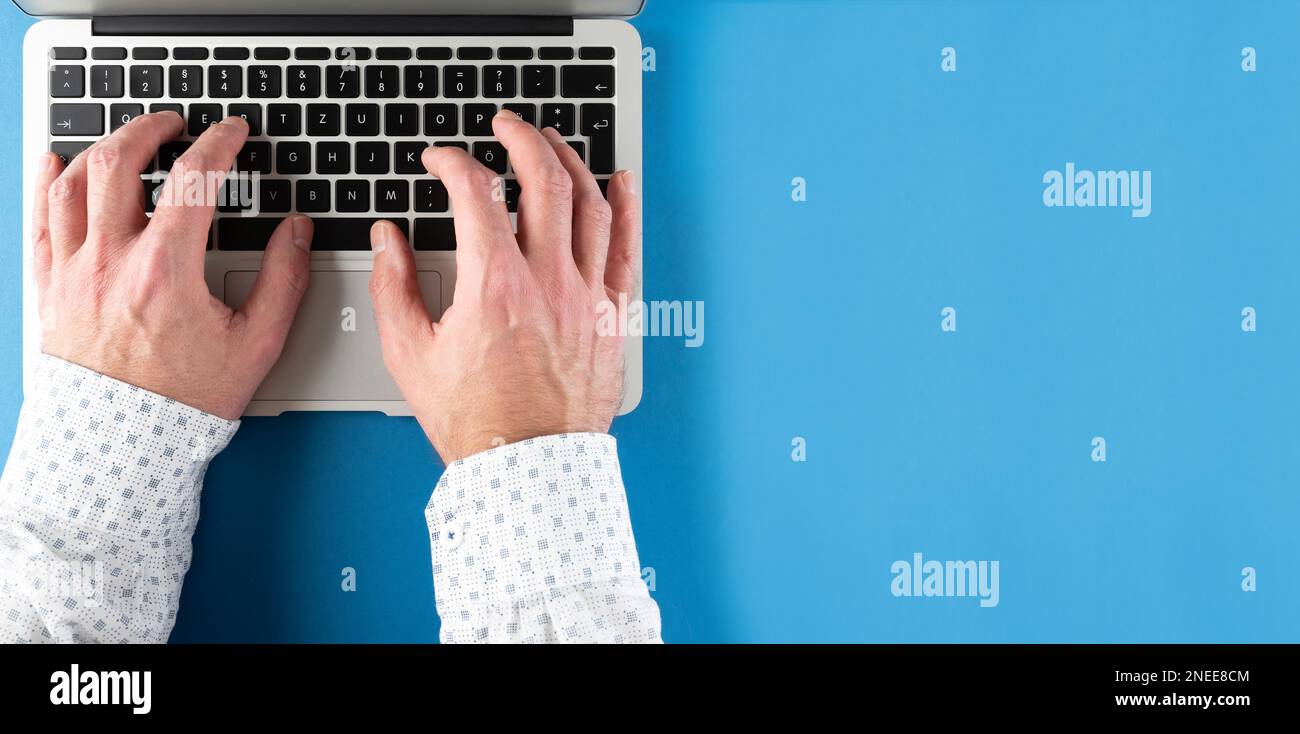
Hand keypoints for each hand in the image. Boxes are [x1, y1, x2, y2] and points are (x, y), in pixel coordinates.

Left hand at [31, 113, 313, 419]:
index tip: (232, 132)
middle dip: (151, 129)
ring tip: (125, 140)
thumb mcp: (255, 344)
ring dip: (101, 148)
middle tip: (174, 124)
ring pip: (73, 182)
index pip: (194, 180)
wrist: (124, 446)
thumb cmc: (185, 401)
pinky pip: (39, 219)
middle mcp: (111, 261)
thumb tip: (296, 233)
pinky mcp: (50, 288)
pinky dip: (47, 182)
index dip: (219, 144)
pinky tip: (56, 162)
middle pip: (119, 162)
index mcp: (165, 271)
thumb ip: (283, 281)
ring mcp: (73, 272)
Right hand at [368, 109, 640, 463]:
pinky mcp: (612, 315)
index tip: (439, 160)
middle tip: (504, 124)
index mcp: (494, 285)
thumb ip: (394, 287)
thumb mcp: (410, 355)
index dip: (452, 162)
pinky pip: (628, 247)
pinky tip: (620, 181)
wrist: (528, 468)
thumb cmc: (473, 420)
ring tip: (554, 140)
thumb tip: (388, 238)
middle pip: (543, 180)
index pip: (476, 192)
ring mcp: (586, 295)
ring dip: (571, 160)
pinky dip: (625, 207)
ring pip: (590, 204)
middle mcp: (547, 280)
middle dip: (521, 137)